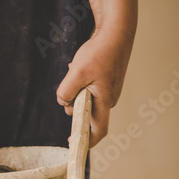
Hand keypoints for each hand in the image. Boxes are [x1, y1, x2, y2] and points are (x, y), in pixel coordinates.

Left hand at [55, 31, 132, 146]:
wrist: (116, 32)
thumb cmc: (99, 52)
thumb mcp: (77, 73)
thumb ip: (66, 91)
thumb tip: (62, 103)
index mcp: (105, 101)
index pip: (98, 130)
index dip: (86, 141)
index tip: (72, 146)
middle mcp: (108, 99)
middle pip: (82, 111)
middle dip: (71, 101)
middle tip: (72, 79)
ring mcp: (107, 90)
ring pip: (81, 97)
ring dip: (74, 87)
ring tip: (78, 69)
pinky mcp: (103, 82)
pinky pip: (84, 87)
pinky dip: (78, 79)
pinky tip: (80, 65)